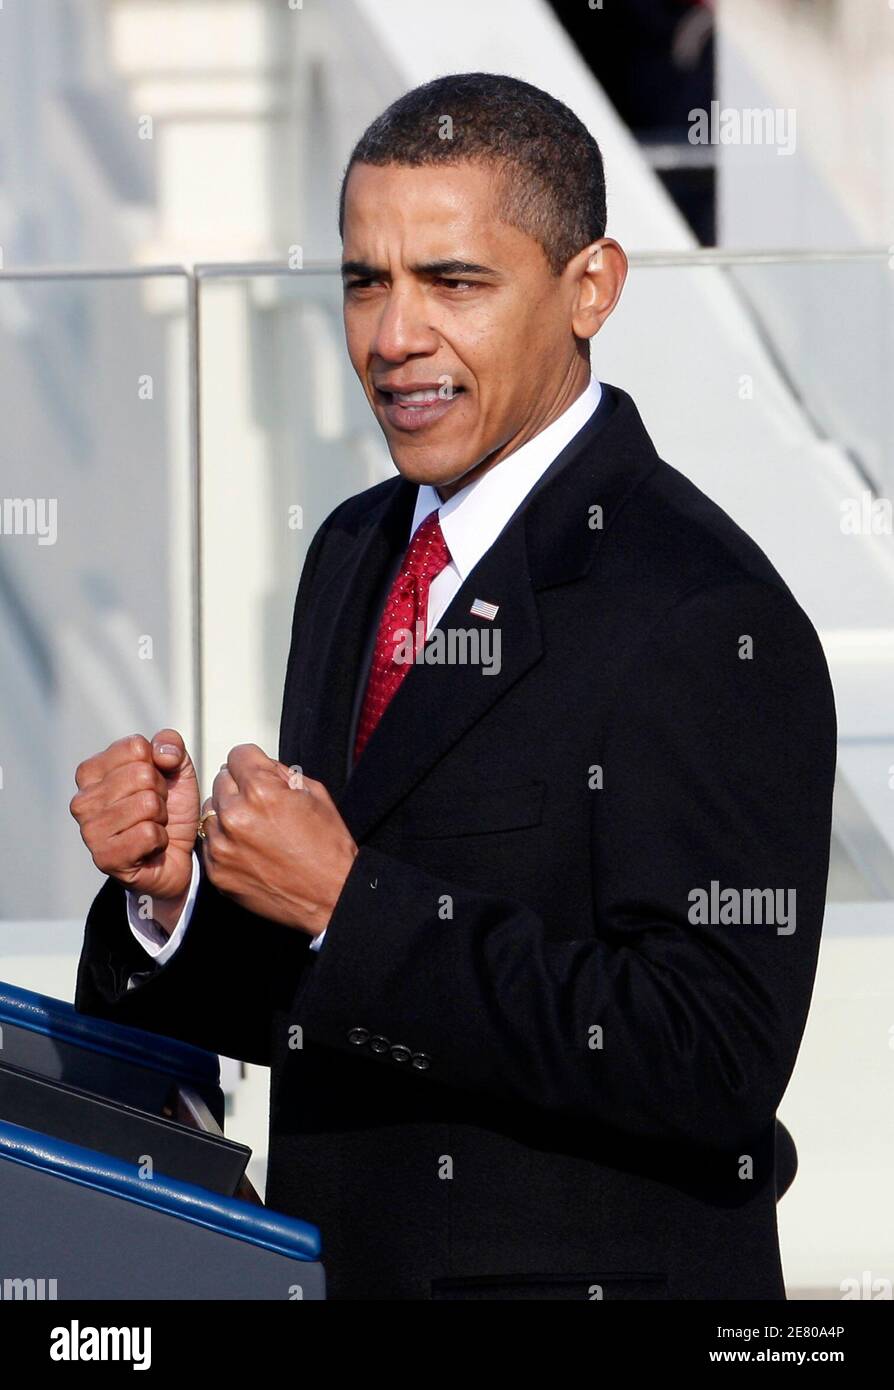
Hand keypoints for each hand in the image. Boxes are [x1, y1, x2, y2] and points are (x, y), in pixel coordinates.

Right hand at [70, 730, 200, 915]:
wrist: (176, 856)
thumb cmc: (169, 810)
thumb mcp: (176, 769)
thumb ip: (169, 744)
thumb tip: (161, 753)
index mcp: (91, 772)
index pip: (135, 747)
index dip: (157, 766)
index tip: (153, 785)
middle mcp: (82, 800)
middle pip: (142, 775)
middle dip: (160, 794)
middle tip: (154, 811)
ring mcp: (90, 831)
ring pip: (147, 804)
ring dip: (160, 817)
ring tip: (151, 826)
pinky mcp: (105, 858)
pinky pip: (148, 834)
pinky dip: (160, 840)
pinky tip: (149, 847)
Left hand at [199, 744, 357, 936]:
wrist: (331, 897)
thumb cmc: (328, 850)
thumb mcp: (316, 794)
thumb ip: (282, 773)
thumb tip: (262, 766)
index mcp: (262, 793)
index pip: (238, 754)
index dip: (254, 762)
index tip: (258, 771)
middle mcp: (235, 817)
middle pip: (221, 779)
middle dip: (241, 786)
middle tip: (262, 803)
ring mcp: (222, 846)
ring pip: (210, 810)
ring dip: (228, 813)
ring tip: (254, 828)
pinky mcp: (216, 870)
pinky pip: (209, 841)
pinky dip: (224, 841)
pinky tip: (248, 848)